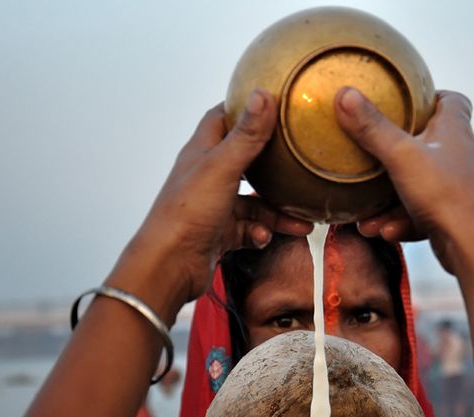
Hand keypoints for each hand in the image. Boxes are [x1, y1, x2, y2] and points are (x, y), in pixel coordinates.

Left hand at [108, 89, 311, 317]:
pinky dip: (260, 234)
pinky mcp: (220, 234)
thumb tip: (263, 93)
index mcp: (202, 152)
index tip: (273, 104)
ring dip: (277, 213)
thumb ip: (246, 134)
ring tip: (303, 223)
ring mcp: (214, 206)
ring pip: (254, 203)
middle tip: (301, 169)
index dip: (245, 109)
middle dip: (276, 169)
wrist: (170, 265)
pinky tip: (264, 239)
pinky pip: (249, 229)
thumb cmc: (188, 212)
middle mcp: (208, 176)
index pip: (222, 118)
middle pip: (247, 163)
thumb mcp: (222, 167)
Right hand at [334, 88, 473, 274]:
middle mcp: (463, 156)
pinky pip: (425, 215)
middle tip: (373, 160)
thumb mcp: (401, 156)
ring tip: (368, 218)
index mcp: (455, 130)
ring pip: (420, 188)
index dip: (431, 98)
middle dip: (397, 156)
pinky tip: (386, 233)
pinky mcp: (457, 218)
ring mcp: (462, 188)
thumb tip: (345, 94)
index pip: (452, 101)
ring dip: (392, 202)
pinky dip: (404, 222)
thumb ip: (372, 127)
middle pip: (429, 146)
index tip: (407, 104)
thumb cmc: (445, 193)